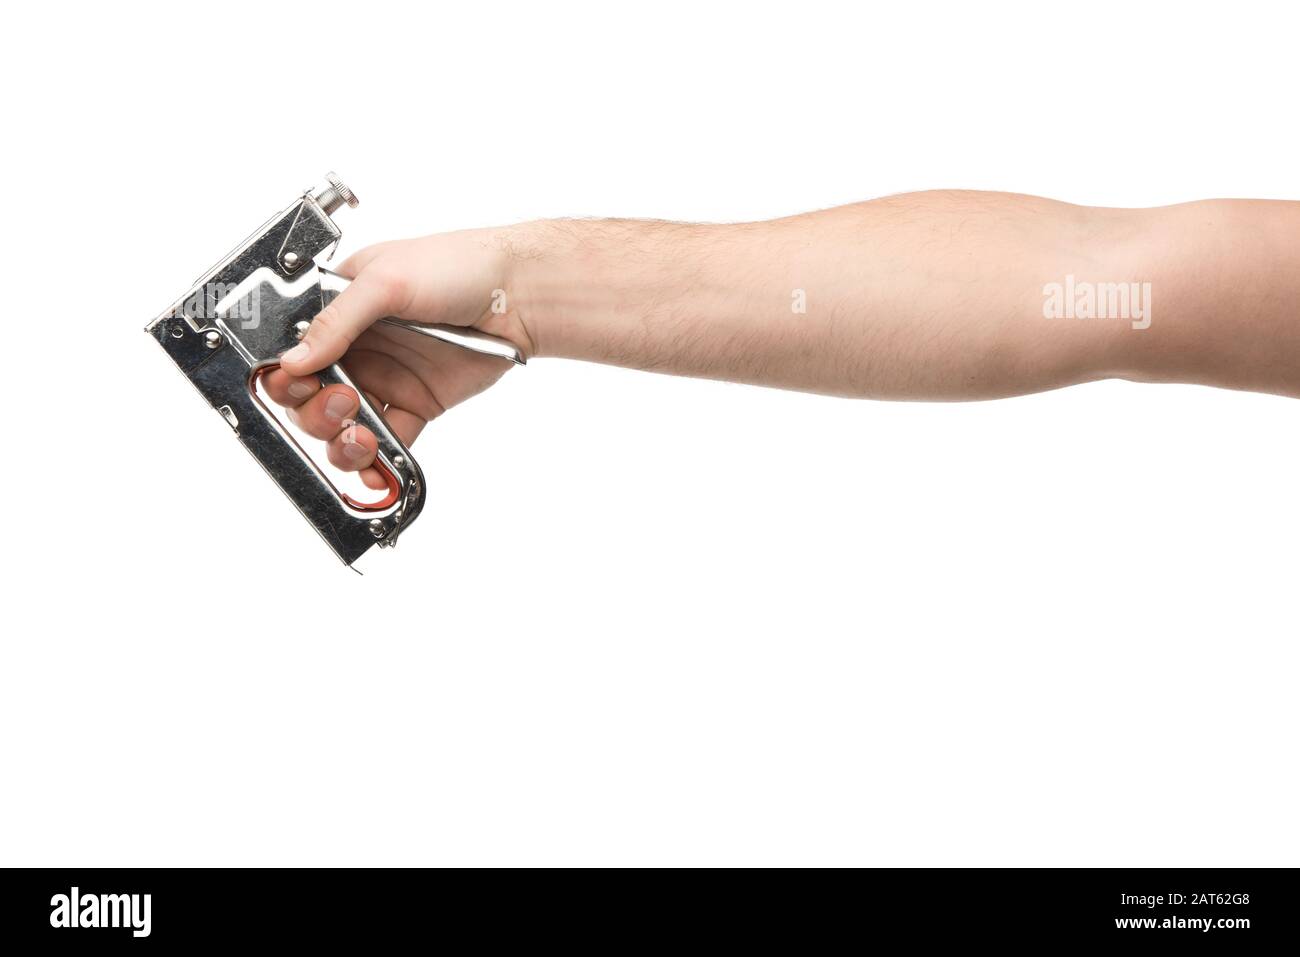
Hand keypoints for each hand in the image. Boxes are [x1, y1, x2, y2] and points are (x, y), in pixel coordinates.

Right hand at [264, 229, 533, 488]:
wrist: (518, 293)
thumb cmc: (456, 266)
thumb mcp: (386, 281)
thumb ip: (338, 322)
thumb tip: (294, 360)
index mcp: (339, 309)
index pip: (294, 350)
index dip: (286, 375)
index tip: (294, 387)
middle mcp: (357, 347)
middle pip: (311, 396)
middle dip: (315, 412)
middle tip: (342, 405)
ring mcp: (386, 378)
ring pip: (344, 425)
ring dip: (341, 442)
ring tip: (359, 440)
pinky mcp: (417, 405)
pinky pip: (388, 440)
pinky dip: (378, 462)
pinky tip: (377, 472)